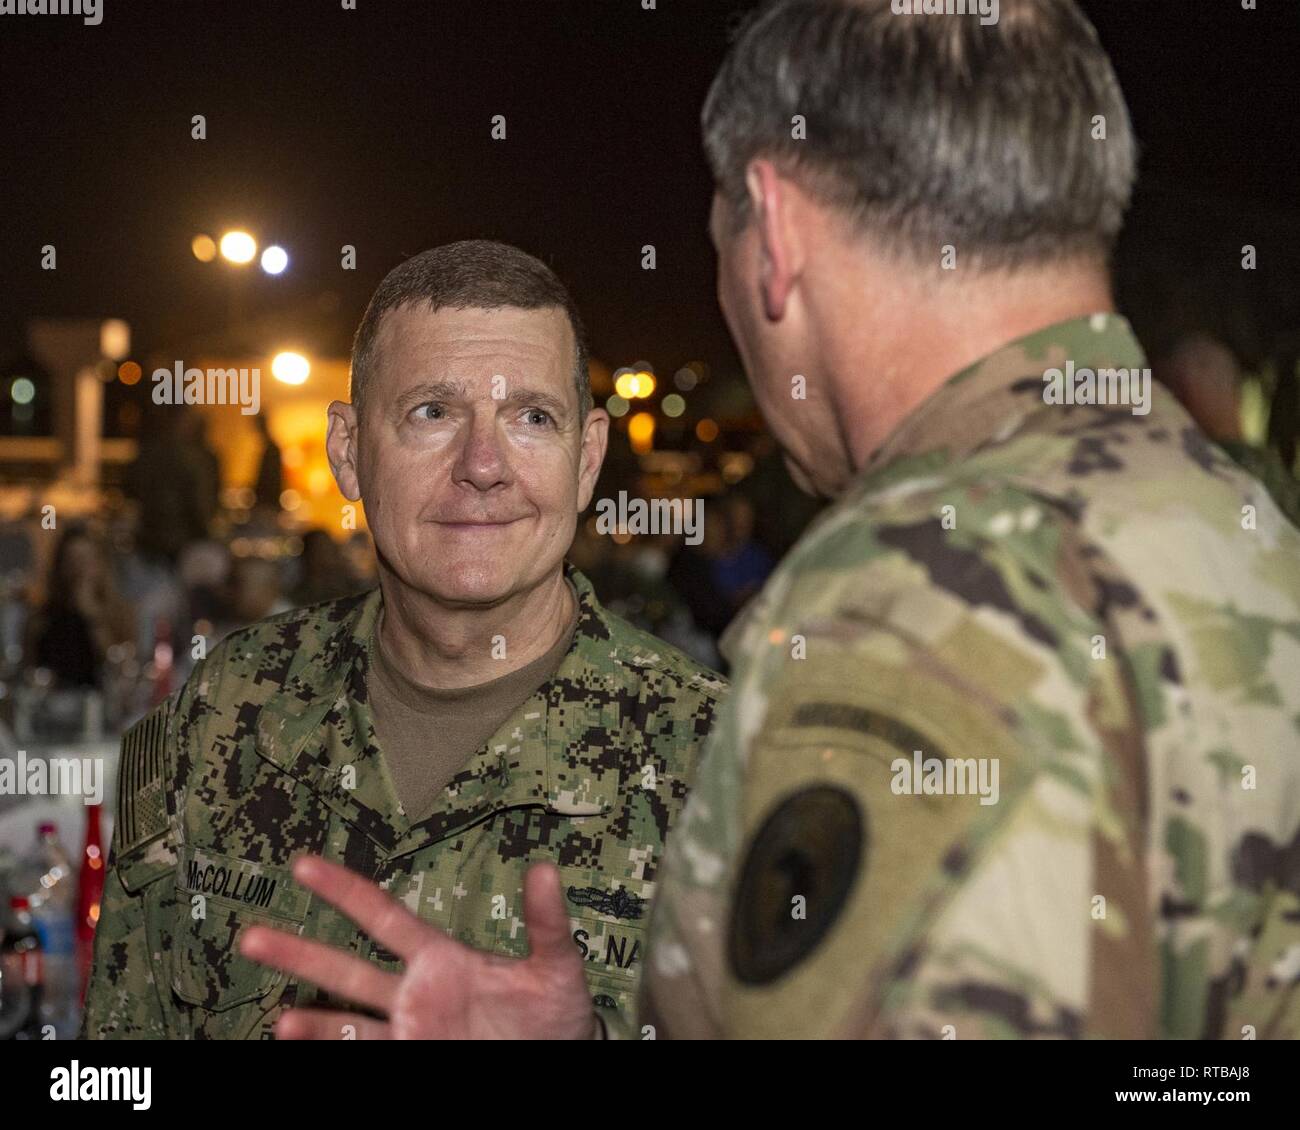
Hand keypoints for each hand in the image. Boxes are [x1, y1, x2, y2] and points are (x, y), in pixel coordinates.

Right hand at [239, 854, 597, 1039]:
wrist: (561, 1058)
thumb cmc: (555, 1012)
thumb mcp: (556, 964)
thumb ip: (546, 921)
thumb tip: (547, 871)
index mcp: (441, 958)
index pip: (383, 916)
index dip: (344, 890)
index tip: (304, 865)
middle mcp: (415, 993)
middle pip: (346, 969)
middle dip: (299, 953)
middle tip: (252, 936)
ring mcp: (409, 1031)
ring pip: (345, 1022)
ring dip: (311, 1020)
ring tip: (280, 1020)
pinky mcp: (412, 1061)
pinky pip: (362, 1057)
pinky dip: (331, 1050)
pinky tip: (300, 1042)